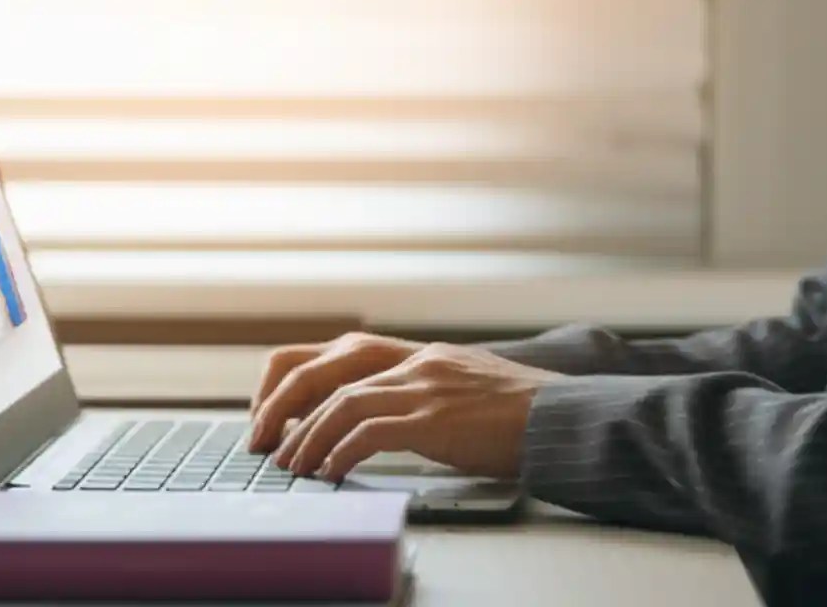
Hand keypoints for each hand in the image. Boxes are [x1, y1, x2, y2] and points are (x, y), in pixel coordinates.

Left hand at [252, 337, 556, 481]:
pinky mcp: (436, 419)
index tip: (274, 413)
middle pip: (324, 369)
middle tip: (262, 442)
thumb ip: (420, 394)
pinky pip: (370, 432)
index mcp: (416, 355)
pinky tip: (330, 474)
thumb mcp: (461, 389)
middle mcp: (414, 362)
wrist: (564, 415)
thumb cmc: (518, 413)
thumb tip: (376, 423)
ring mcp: (424, 387)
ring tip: (291, 467)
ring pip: (341, 403)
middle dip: (282, 406)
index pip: (336, 352)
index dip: (296, 380)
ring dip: (306, 437)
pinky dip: (341, 453)